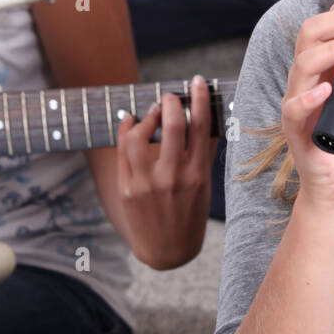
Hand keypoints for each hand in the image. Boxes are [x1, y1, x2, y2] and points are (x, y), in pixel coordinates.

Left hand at [115, 75, 216, 268]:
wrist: (167, 251)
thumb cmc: (189, 215)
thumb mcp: (204, 186)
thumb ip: (205, 152)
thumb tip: (211, 118)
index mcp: (197, 175)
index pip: (201, 127)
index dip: (199, 99)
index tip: (197, 81)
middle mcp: (174, 177)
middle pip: (173, 126)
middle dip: (170, 102)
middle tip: (169, 97)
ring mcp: (148, 184)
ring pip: (141, 137)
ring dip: (146, 116)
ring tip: (152, 112)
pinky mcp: (127, 189)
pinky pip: (122, 151)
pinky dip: (125, 129)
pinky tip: (129, 120)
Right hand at [281, 0, 333, 210]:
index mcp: (328, 66)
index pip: (332, 22)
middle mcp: (310, 78)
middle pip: (311, 33)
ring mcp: (299, 101)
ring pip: (303, 63)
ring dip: (333, 49)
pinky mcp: (294, 129)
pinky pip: (293, 106)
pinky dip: (309, 96)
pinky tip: (328, 89)